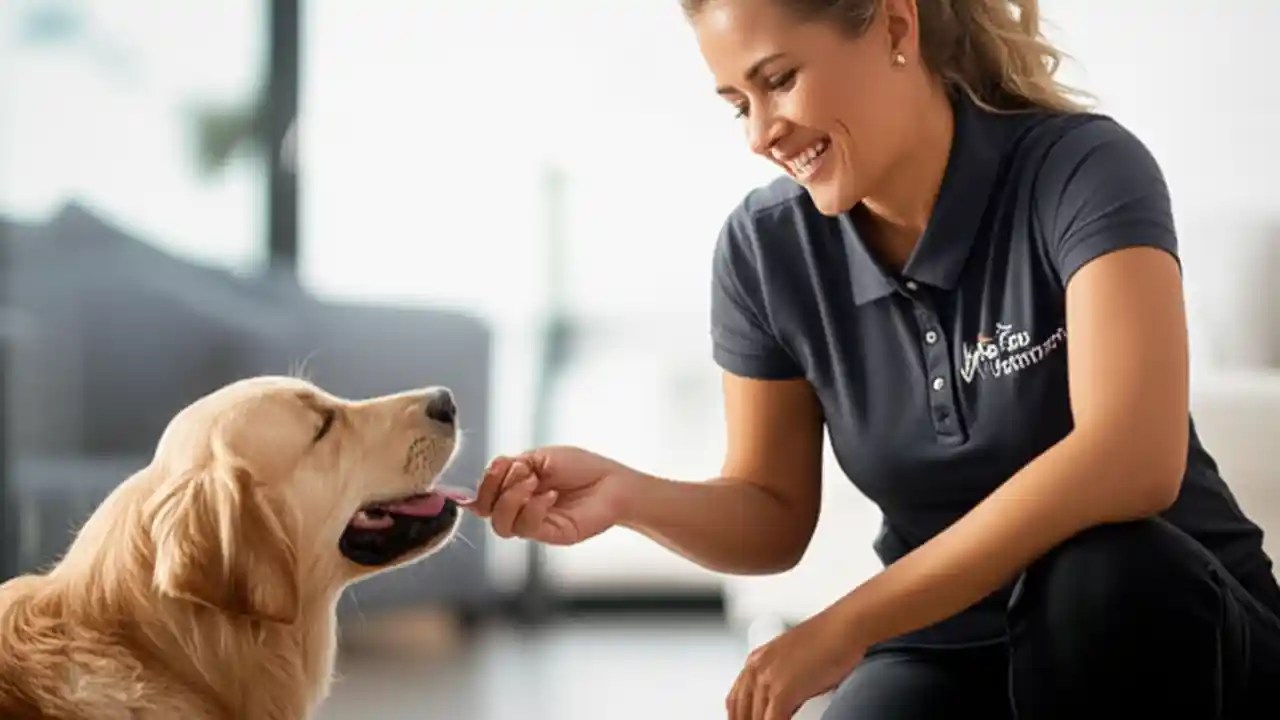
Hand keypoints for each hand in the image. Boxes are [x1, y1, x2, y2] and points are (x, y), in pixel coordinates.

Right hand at [468, 446, 638, 544]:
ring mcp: (534, 523)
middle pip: (486, 512)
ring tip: (534, 481)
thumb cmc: (582, 468)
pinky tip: (551, 495)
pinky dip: (534, 508)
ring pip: (502, 525)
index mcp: (516, 489)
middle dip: (495, 489)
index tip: (499, 466)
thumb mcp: (540, 458)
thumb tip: (489, 470)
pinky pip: (528, 528)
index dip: (485, 482)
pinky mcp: (550, 534)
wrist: (613, 483)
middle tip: (519, 473)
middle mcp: (521, 508)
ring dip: (512, 499)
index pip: (484, 494)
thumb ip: (512, 466)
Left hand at [727, 606, 866, 719]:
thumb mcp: (794, 661)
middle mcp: (756, 668)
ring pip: (754, 719)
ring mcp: (767, 679)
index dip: (738, 717)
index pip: (735, 699)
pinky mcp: (783, 690)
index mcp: (756, 660)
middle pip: (740, 711)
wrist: (844, 627)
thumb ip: (781, 681)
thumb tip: (781, 706)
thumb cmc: (829, 641)